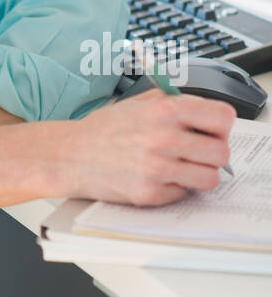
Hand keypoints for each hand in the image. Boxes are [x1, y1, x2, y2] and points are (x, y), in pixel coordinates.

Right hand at [61, 87, 235, 204]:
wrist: (73, 154)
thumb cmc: (106, 129)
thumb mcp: (141, 102)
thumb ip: (177, 104)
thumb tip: (211, 118)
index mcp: (165, 110)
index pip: (224, 117)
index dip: (221, 126)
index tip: (213, 131)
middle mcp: (164, 138)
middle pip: (222, 153)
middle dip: (212, 154)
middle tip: (198, 154)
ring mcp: (158, 168)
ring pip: (210, 179)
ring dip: (199, 175)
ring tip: (182, 168)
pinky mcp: (150, 193)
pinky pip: (184, 194)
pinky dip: (176, 188)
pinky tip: (159, 178)